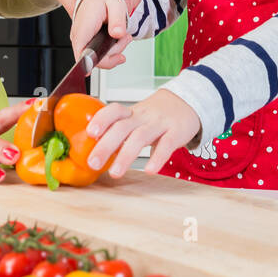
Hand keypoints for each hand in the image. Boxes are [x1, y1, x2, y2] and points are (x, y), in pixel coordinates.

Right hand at [70, 0, 131, 70]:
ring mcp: (81, 40)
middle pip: (93, 59)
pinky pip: (97, 55)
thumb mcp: (115, 5)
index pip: (80, 51)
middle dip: (113, 54)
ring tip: (124, 37)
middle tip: (125, 39)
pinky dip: (110, 50)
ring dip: (114, 51)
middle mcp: (78, 35)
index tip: (94, 68)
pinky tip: (117, 40)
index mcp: (83, 26)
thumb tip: (117, 34)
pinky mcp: (85, 43)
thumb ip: (117, 19)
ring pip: (97, 58)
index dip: (87, 63)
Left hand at [82, 90, 202, 176]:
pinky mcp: (177, 132)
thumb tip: (95, 152)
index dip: (101, 120)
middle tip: (93, 163)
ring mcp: (160, 124)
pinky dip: (157, 158)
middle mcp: (143, 117)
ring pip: (140, 137)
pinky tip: (150, 170)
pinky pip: (166, 145)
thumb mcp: (137, 118)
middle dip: (105, 146)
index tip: (89, 133)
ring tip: (115, 173)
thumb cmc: (157, 116)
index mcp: (131, 113)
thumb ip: (119, 132)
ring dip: (126, 156)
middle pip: (122, 128)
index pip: (113, 110)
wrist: (188, 102)